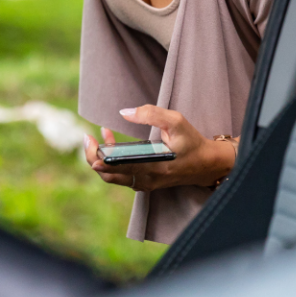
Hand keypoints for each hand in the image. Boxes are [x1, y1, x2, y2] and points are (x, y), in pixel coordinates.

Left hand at [83, 105, 234, 191]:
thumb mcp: (176, 121)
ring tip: (100, 136)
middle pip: (109, 175)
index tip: (91, 145)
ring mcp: (145, 184)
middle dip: (93, 156)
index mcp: (153, 167)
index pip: (120, 168)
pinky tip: (111, 144)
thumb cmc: (191, 142)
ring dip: (102, 158)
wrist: (206, 164)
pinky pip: (121, 176)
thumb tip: (125, 112)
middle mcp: (146, 179)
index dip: (101, 159)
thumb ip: (150, 114)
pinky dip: (112, 163)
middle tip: (88, 138)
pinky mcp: (144, 183)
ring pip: (113, 177)